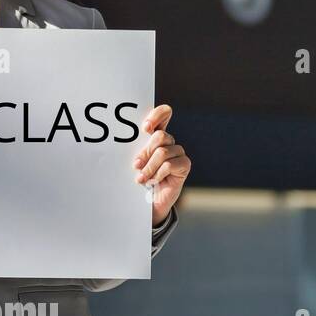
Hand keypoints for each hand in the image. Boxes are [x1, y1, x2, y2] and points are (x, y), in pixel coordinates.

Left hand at [132, 103, 190, 223]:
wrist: (150, 202)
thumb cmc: (141, 179)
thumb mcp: (136, 162)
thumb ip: (137, 151)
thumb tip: (131, 148)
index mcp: (157, 135)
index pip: (164, 113)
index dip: (157, 116)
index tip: (145, 128)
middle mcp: (170, 142)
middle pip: (160, 136)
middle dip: (145, 152)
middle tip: (136, 165)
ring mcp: (179, 153)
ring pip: (162, 152)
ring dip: (149, 167)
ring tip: (141, 178)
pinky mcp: (184, 165)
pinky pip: (169, 165)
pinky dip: (158, 174)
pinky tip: (153, 181)